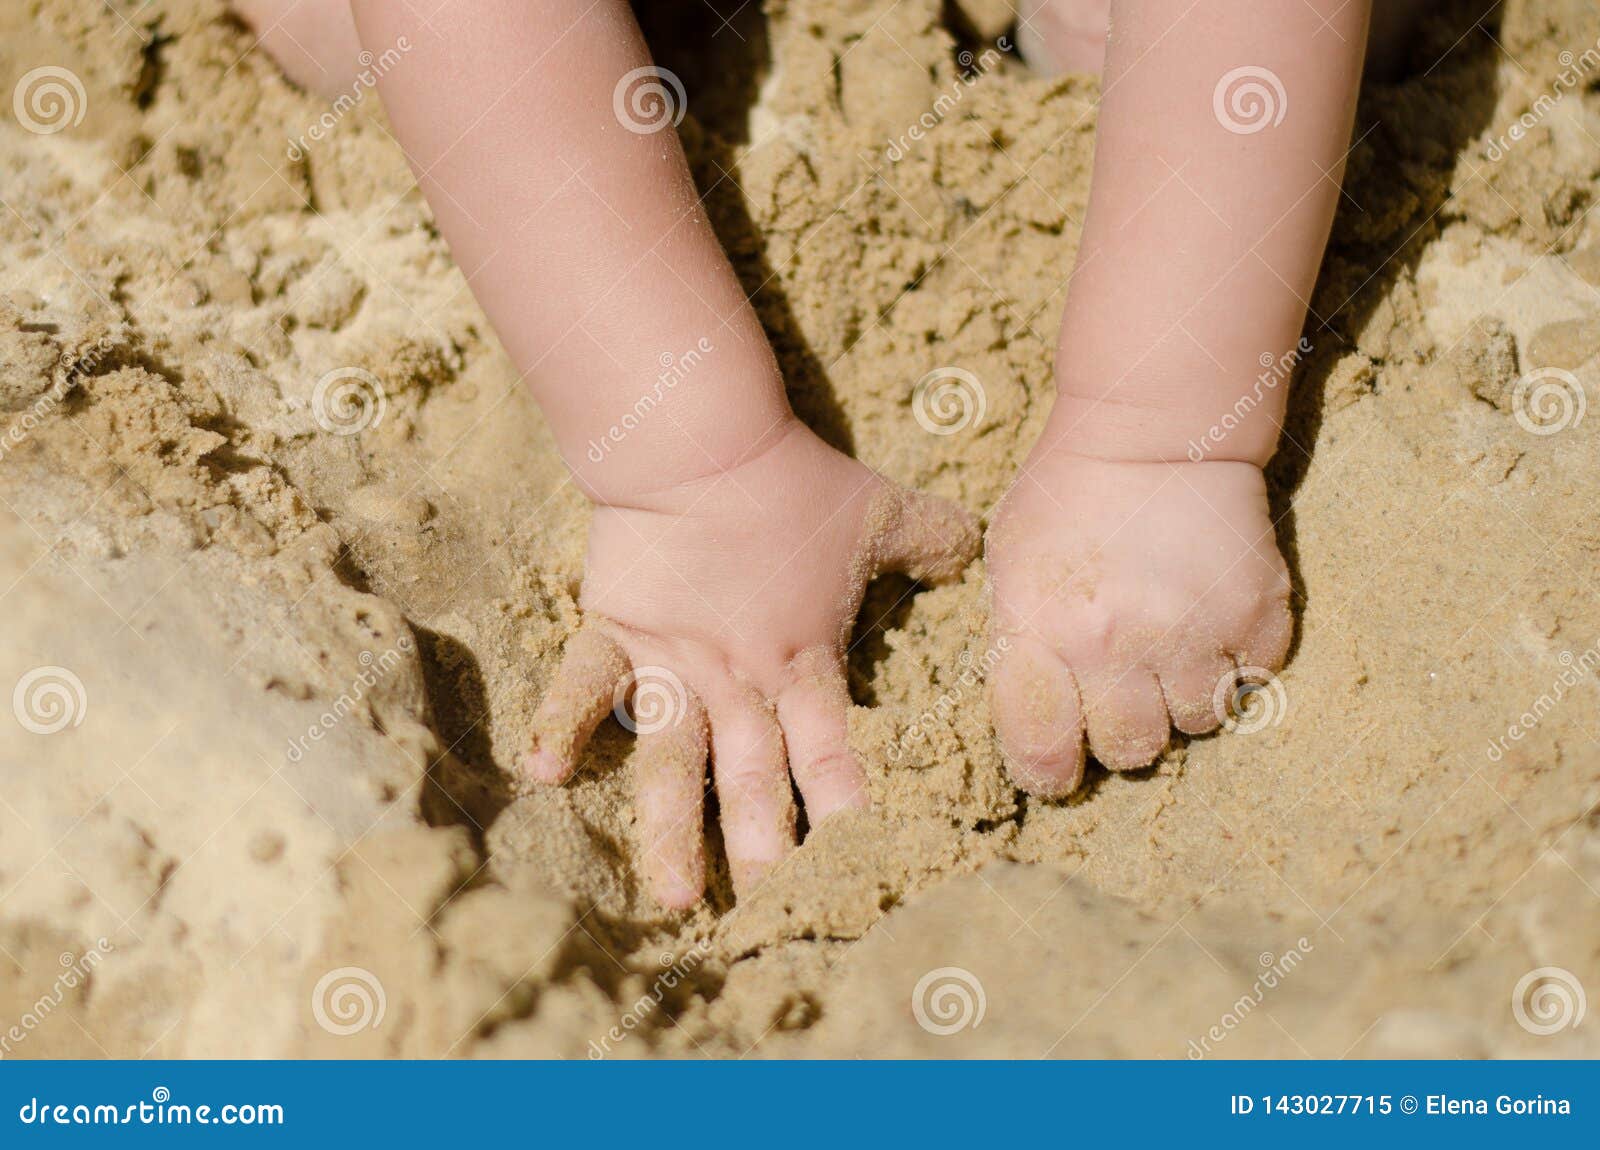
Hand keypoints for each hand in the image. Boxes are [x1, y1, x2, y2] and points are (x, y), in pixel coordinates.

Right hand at [520, 423, 978, 906]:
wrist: (701, 439)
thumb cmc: (792, 479)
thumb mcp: (879, 508)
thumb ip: (931, 538)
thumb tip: (977, 547)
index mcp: (801, 659)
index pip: (831, 752)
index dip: (849, 811)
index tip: (867, 868)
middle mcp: (737, 678)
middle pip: (752, 778)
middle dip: (766, 852)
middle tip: (779, 917)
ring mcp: (671, 660)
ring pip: (671, 758)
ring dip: (672, 828)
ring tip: (678, 897)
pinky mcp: (617, 628)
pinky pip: (582, 683)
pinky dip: (561, 723)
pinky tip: (541, 776)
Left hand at [985, 450, 1291, 794]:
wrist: (1153, 431)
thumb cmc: (1065, 500)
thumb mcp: (1011, 568)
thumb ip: (1019, 646)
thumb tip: (1037, 726)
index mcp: (1042, 632)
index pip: (1041, 749)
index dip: (1048, 772)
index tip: (1058, 769)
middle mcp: (1115, 644)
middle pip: (1129, 751)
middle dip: (1124, 729)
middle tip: (1124, 684)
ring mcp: (1192, 633)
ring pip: (1195, 723)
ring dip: (1181, 695)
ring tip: (1170, 643)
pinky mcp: (1256, 615)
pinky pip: (1249, 682)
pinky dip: (1234, 663)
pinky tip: (1210, 619)